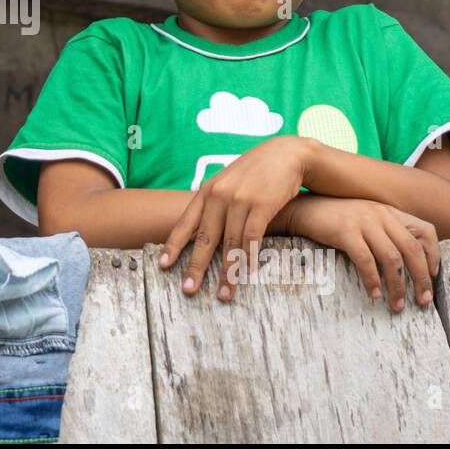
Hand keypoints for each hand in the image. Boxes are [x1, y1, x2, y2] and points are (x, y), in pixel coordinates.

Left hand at [158, 135, 311, 298]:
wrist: (287, 154)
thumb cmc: (255, 173)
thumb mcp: (228, 182)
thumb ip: (213, 203)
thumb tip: (199, 231)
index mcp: (207, 191)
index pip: (185, 222)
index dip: (173, 245)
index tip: (162, 265)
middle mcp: (219, 195)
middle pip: (205, 237)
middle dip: (196, 266)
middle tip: (188, 289)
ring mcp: (239, 199)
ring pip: (229, 243)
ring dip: (227, 272)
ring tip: (224, 294)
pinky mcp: (261, 204)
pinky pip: (252, 237)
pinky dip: (249, 257)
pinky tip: (246, 273)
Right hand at [288, 196, 439, 311]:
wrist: (303, 209)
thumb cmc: (336, 219)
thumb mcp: (367, 219)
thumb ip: (387, 232)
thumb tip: (407, 262)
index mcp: (390, 211)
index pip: (425, 230)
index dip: (434, 255)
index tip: (433, 277)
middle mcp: (381, 214)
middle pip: (412, 249)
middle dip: (421, 279)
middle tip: (423, 302)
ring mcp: (363, 221)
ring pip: (392, 258)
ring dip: (397, 286)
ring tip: (397, 305)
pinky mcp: (345, 231)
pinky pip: (366, 259)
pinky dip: (372, 279)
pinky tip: (374, 294)